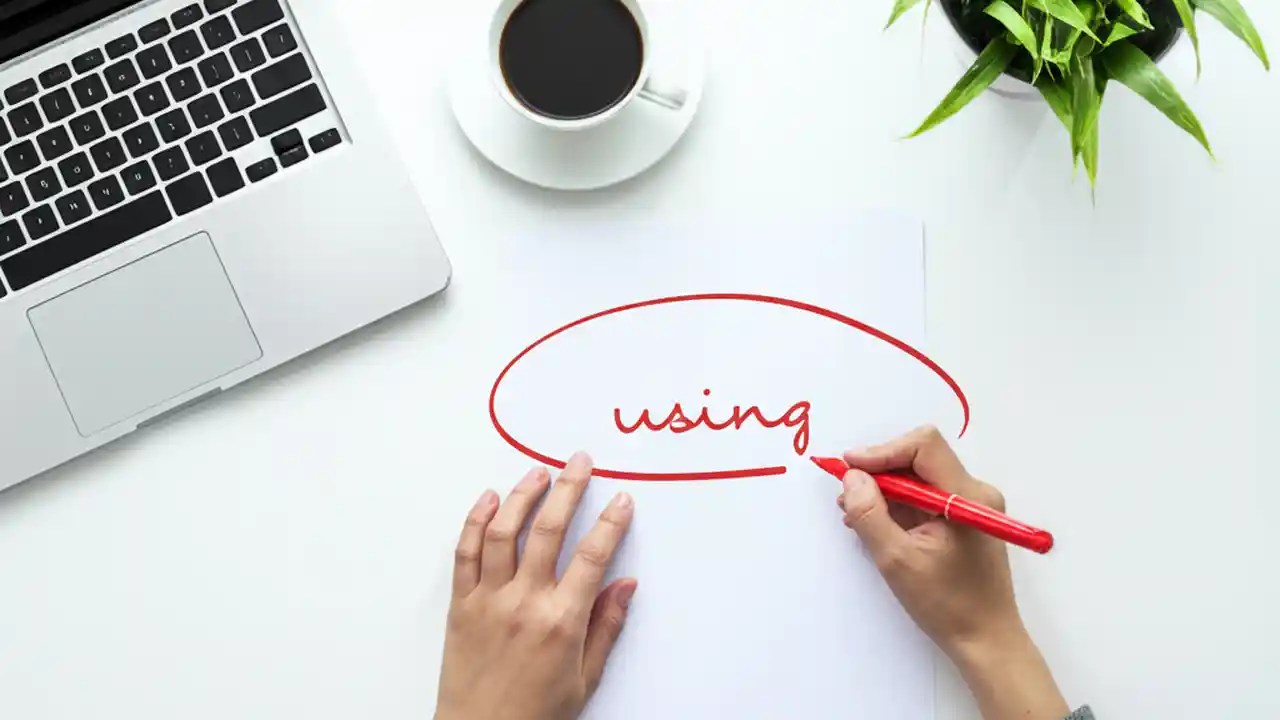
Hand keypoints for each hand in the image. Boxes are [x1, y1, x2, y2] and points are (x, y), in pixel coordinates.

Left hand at [436, 453, 636, 719]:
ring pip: (503, 532)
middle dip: (569, 489)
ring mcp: (489, 600)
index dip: (610, 523)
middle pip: (548, 530)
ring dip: (522, 495)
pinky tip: (488, 500)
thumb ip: (606, 627)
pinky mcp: (461, 605)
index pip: (592, 557)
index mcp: (561, 622)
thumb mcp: (585, 678)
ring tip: (538, 473)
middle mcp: (524, 603)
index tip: (622, 500)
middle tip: (580, 462)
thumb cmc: (534, 714)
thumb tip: (626, 585)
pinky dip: (476, 521)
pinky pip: (465, 553)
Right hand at [838, 427, 1069, 719]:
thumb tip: (852, 477)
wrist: (986, 641)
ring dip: (885, 491)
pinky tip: (876, 525)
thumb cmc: (948, 605)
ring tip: (855, 514)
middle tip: (846, 494)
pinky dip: (898, 506)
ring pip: (919, 479)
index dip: (882, 451)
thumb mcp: (896, 560)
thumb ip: (870, 514)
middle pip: (919, 460)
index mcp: (966, 496)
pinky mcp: (964, 520)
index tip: (849, 468)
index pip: (923, 446)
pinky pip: (925, 499)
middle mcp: (974, 492)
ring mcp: (971, 506)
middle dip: (879, 472)